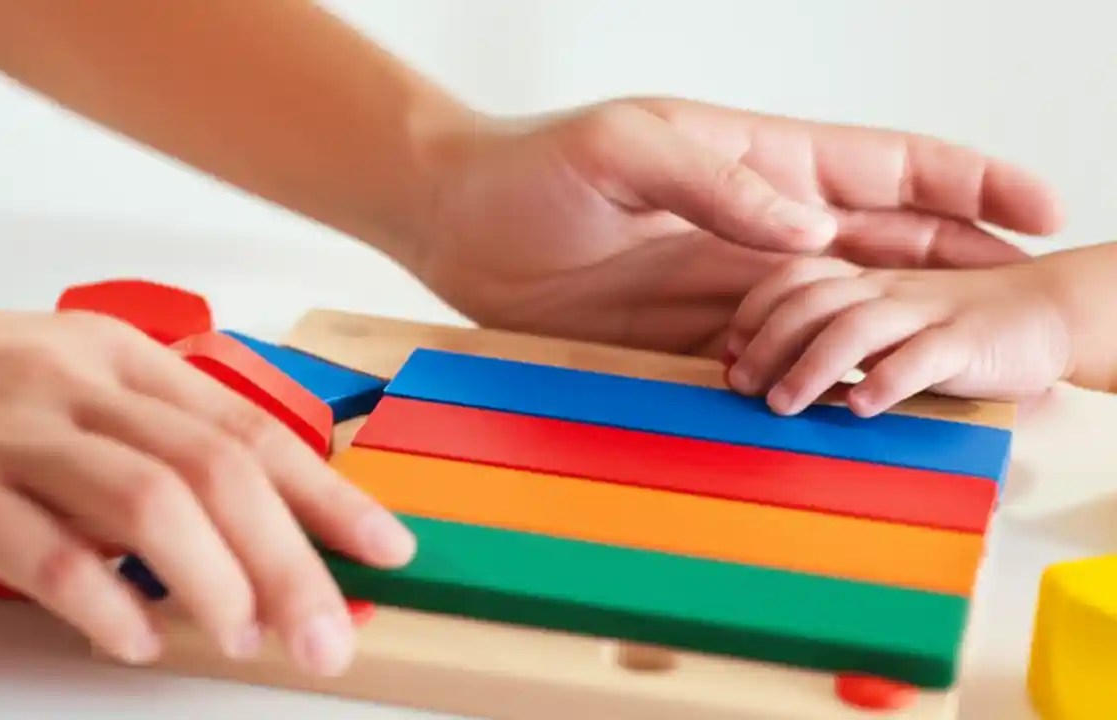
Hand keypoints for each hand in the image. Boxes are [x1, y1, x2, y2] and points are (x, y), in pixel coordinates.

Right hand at [0, 307, 413, 673]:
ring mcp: (7, 426)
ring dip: (217, 580)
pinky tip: (136, 639)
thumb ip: (144, 444)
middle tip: (331, 635)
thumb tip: (238, 533)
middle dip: (291, 559)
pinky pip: (44, 551)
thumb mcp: (60, 390)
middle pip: (218, 470)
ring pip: (151, 502)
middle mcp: (76, 380)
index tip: (385, 550)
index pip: (250, 429)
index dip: (329, 495)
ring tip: (248, 637)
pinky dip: (105, 603)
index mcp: (117, 355)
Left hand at [416, 99, 1063, 354]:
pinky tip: (860, 406)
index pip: (885, 171)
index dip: (967, 186)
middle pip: (886, 251)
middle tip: (1031, 308)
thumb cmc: (533, 168)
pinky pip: (777, 361)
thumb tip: (815, 235)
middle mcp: (759, 229)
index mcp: (760, 164)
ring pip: (842, 312)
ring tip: (969, 370)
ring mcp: (730, 287)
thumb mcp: (628, 148)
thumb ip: (719, 184)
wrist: (456, 225)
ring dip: (903, 337)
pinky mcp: (691, 339)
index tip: (1038, 210)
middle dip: (962, 272)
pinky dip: (823, 380)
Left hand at [721, 256, 1071, 416]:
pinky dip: (886, 380)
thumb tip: (769, 377)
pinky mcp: (965, 340)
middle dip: (768, 341)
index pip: (795, 278)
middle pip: (813, 301)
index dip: (757, 310)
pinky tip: (860, 408)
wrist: (1045, 313)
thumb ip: (833, 342)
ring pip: (856, 327)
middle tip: (739, 385)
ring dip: (812, 366)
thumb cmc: (952, 327)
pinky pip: (921, 356)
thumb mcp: (885, 324)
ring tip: (783, 405)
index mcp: (862, 281)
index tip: (729, 351)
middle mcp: (886, 289)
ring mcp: (925, 311)